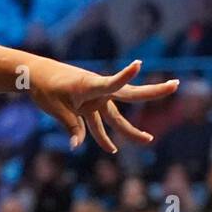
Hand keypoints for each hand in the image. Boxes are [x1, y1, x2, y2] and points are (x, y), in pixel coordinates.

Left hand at [26, 59, 177, 153]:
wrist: (35, 75)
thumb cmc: (44, 87)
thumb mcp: (55, 107)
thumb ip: (70, 125)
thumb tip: (77, 146)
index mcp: (90, 85)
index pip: (111, 82)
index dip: (125, 74)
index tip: (139, 63)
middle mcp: (97, 91)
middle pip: (129, 95)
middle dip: (153, 93)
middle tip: (176, 85)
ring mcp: (94, 99)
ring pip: (114, 117)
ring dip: (127, 131)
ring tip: (147, 140)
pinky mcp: (87, 105)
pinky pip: (97, 123)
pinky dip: (100, 136)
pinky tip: (110, 148)